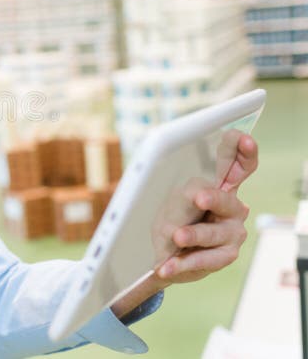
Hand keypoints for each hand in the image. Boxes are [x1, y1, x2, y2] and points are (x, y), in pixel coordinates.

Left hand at [111, 135, 258, 318]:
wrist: (162, 254)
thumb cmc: (170, 218)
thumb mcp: (173, 201)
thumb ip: (187, 193)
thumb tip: (197, 192)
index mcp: (219, 185)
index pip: (239, 164)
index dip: (244, 151)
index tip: (243, 139)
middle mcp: (231, 207)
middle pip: (226, 199)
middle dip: (213, 198)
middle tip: (199, 197)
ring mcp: (231, 232)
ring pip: (213, 233)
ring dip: (192, 235)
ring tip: (175, 237)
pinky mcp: (224, 256)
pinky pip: (203, 259)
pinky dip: (181, 263)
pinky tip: (164, 266)